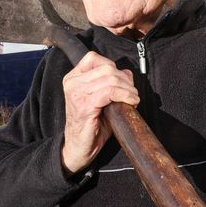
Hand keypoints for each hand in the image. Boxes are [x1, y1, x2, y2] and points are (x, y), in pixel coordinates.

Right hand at [61, 51, 139, 175]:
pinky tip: (131, 103)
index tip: (122, 81)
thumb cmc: (91, 125)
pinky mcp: (85, 106)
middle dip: (125, 80)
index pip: (94, 58)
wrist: (78, 148)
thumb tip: (127, 73)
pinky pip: (110, 91)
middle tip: (132, 94)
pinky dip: (125, 95)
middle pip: (107, 68)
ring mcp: (77, 94)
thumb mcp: (101, 99)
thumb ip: (111, 83)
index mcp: (73, 78)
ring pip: (111, 78)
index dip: (112, 66)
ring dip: (128, 89)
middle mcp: (72, 83)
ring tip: (133, 99)